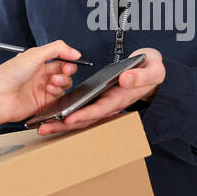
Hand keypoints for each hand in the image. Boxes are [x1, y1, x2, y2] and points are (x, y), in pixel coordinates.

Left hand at [0, 41, 79, 126]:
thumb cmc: (8, 75)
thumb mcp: (34, 54)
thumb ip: (57, 49)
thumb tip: (75, 51)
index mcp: (36, 62)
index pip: (59, 58)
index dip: (68, 58)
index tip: (74, 58)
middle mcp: (40, 75)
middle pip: (63, 71)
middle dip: (68, 70)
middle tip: (66, 70)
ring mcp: (42, 89)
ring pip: (64, 84)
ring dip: (63, 81)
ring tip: (53, 81)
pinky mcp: (43, 103)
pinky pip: (59, 97)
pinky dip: (58, 92)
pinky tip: (49, 90)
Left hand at [35, 47, 164, 135]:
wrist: (153, 68)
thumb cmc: (153, 69)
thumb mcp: (153, 69)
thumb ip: (140, 75)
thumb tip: (125, 79)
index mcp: (122, 97)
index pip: (100, 109)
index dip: (85, 114)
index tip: (69, 117)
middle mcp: (110, 102)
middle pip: (86, 118)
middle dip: (65, 124)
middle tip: (46, 127)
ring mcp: (103, 102)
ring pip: (80, 115)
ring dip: (61, 122)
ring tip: (43, 125)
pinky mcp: (98, 98)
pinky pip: (81, 107)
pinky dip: (67, 111)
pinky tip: (52, 113)